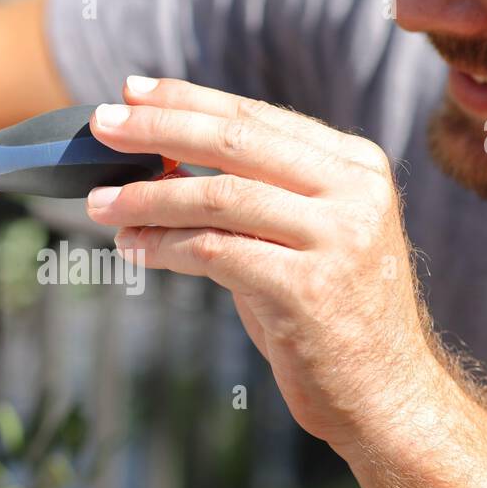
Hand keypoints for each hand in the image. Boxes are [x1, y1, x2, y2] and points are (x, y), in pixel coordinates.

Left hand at [85, 76, 443, 451]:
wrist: (386, 395)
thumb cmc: (331, 315)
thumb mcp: (306, 237)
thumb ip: (254, 195)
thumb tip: (164, 160)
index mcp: (356, 166)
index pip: (257, 118)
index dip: (188, 101)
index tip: (132, 92)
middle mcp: (354, 193)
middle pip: (236, 142)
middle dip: (159, 129)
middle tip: (101, 126)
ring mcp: (336, 240)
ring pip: (218, 196)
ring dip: (148, 198)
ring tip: (100, 203)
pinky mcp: (307, 290)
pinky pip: (215, 251)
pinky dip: (165, 246)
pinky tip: (135, 248)